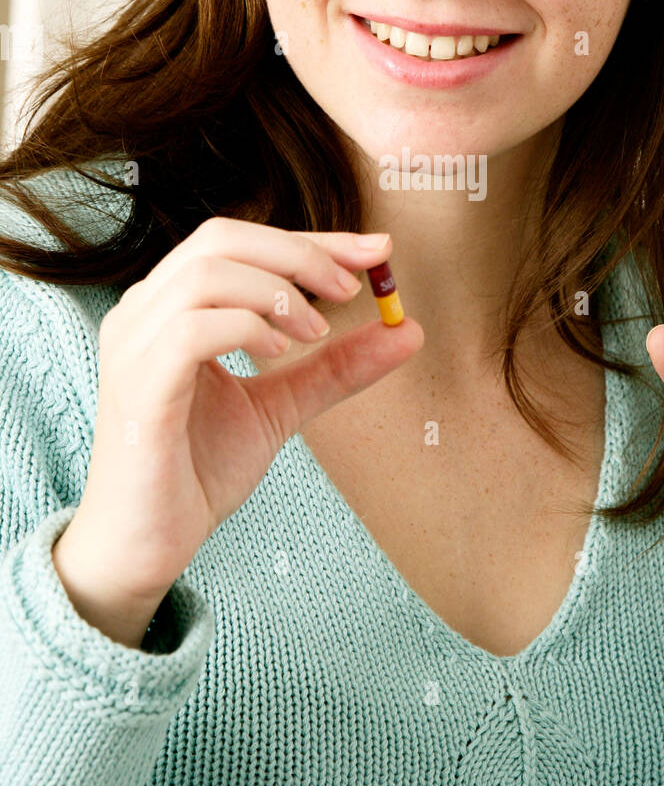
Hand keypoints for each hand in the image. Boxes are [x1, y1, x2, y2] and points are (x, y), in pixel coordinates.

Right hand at [59, 221, 423, 607]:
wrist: (146, 546)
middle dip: (299, 253)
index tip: (376, 250)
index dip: (312, 240)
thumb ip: (334, 367)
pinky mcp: (137, 388)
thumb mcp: (280, 406)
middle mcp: (143, 313)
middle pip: (221, 238)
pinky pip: (190, 330)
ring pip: (205, 274)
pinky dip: (246, 327)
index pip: (241, 243)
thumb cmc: (197, 471)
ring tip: (317, 332)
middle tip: (353, 288)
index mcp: (170, 307)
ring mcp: (133, 347)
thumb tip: (408, 330)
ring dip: (276, 291)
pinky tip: (280, 353)